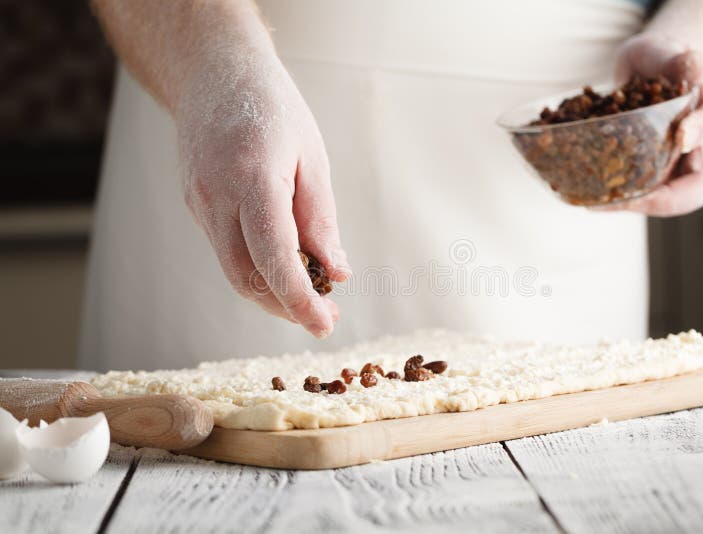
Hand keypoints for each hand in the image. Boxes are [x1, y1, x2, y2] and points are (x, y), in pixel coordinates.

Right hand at [176, 46, 349, 337]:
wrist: (212, 75)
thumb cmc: (273, 109)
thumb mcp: (313, 157)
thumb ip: (321, 219)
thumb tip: (337, 273)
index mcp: (253, 178)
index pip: (274, 257)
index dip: (299, 299)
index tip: (324, 326)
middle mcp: (217, 197)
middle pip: (247, 277)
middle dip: (286, 307)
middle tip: (325, 318)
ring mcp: (200, 203)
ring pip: (233, 271)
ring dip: (271, 294)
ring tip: (309, 298)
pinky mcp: (196, 207)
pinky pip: (226, 251)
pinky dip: (255, 269)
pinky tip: (283, 267)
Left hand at [610, 34, 702, 215]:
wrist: (649, 73)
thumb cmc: (658, 60)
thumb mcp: (662, 51)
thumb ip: (675, 58)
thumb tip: (693, 63)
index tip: (680, 138)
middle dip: (669, 198)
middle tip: (627, 198)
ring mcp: (682, 162)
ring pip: (677, 199)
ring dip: (642, 206)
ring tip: (603, 202)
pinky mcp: (659, 173)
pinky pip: (649, 196)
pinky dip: (624, 200)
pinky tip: (593, 198)